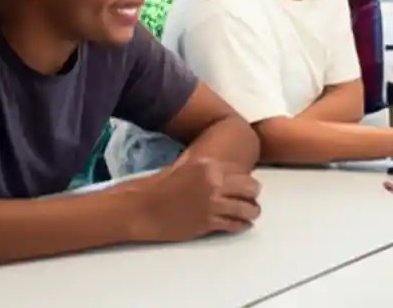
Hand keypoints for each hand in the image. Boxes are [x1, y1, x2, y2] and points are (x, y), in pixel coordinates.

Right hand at [129, 157, 260, 242]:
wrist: (139, 208)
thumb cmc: (157, 187)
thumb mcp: (185, 167)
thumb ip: (206, 169)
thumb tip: (222, 172)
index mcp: (209, 167)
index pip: (243, 173)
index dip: (246, 181)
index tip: (246, 187)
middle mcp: (214, 184)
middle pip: (250, 189)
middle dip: (252, 195)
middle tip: (250, 200)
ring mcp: (212, 204)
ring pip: (246, 208)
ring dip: (251, 212)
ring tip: (251, 214)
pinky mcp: (207, 222)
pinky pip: (234, 224)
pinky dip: (241, 225)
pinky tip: (242, 225)